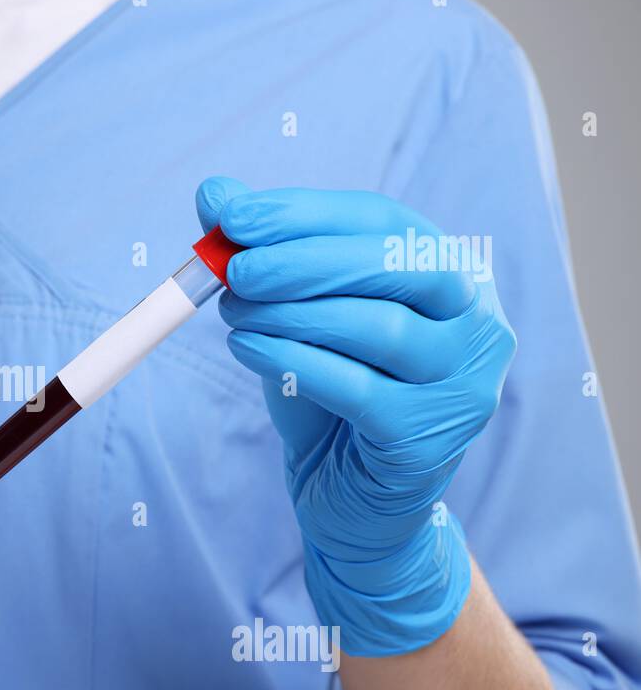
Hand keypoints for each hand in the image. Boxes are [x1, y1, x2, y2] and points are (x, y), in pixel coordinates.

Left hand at [198, 177, 515, 654]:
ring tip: (232, 311)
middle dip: (304, 260)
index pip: (383, 222)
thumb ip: (261, 253)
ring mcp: (463, 383)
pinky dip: (294, 361)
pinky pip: (357, 390)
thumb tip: (213, 193)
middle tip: (233, 267)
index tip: (234, 215)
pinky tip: (247, 348)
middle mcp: (475, 321)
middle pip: (398, 266)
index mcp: (449, 272)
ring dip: (292, 313)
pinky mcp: (429, 440)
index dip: (306, 214)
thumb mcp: (293, 316)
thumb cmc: (328, 391)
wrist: (350, 497)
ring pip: (378, 328)